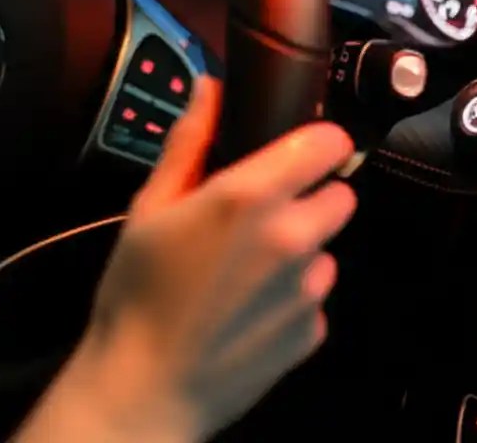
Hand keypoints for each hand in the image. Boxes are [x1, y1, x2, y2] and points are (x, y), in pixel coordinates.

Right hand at [18, 79, 355, 442]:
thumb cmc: (136, 294)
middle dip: (310, 199)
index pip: (330, 143)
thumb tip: (211, 88)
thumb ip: (190, 141)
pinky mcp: (313, 331)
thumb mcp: (150, 207)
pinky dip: (292, 300)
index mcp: (252, 196)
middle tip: (262, 218)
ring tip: (246, 273)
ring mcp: (308, 289)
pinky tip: (249, 310)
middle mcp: (293, 237)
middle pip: (339, 196)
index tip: (301, 151)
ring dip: (301, 253)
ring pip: (327, 250)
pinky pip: (316, 300)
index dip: (318, 142)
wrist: (143, 389)